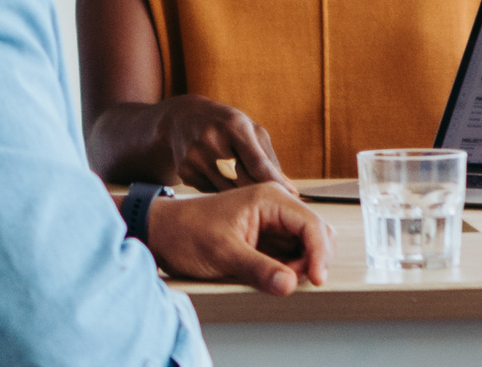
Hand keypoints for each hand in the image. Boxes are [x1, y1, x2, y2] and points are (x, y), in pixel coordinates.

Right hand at [125, 95, 292, 192]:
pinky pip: (211, 192)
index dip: (277, 184)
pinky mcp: (185, 171)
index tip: (293, 198)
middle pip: (244, 182)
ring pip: (228, 192)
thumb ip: (269, 160)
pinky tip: (224, 184)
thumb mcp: (250, 130)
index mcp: (234, 125)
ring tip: (254, 201)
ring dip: (243, 199)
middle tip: (277, 206)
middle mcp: (212, 140)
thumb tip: (290, 191)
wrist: (182, 118)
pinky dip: (223, 192)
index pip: (259, 164)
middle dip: (261, 195)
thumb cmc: (226, 124)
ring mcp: (195, 156)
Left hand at [142, 183, 331, 294]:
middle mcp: (276, 205)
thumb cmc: (185, 234)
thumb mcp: (222, 254)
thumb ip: (258, 269)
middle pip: (318, 234)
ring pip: (307, 246)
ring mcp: (273, 221)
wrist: (161, 233)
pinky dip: (289, 269)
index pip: (313, 224)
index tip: (317, 280)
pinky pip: (291, 254)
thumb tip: (290, 284)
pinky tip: (270, 277)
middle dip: (312, 260)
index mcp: (269, 198)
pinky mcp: (267, 237)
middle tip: (290, 281)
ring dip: (301, 267)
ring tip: (274, 279)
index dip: (320, 254)